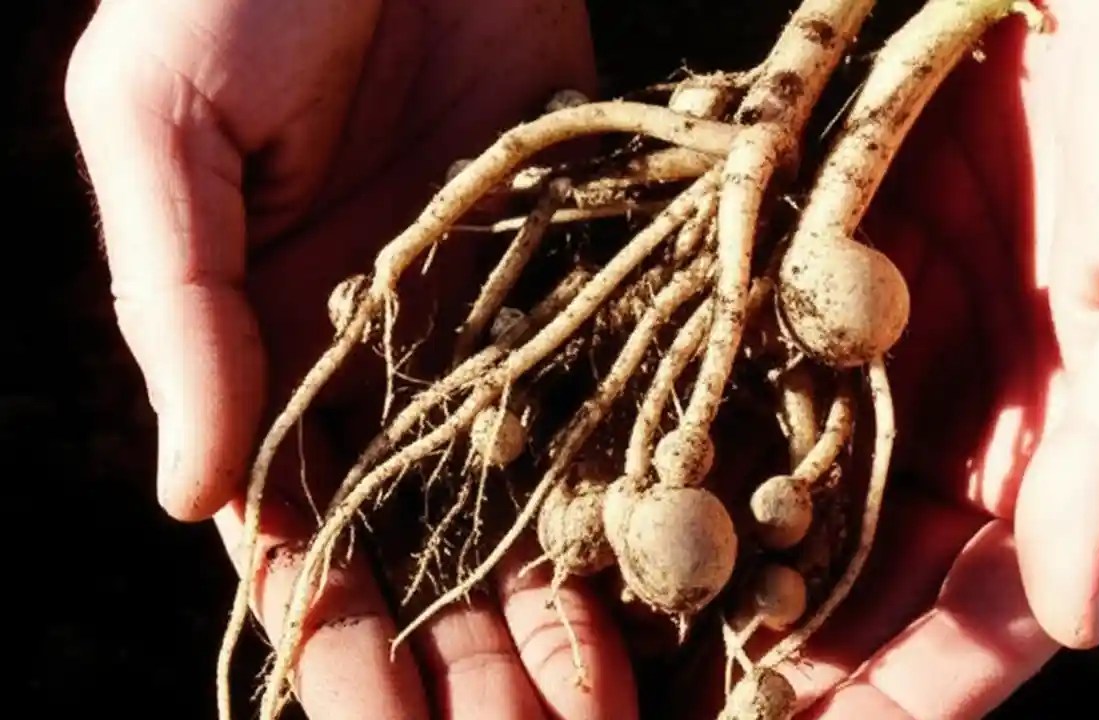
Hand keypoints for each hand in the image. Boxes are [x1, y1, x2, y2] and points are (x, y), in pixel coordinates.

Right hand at [65, 1, 636, 716]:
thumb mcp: (164, 129)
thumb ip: (179, 310)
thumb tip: (190, 500)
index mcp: (274, 356)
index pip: (303, 541)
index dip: (341, 650)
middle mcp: (393, 367)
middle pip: (433, 553)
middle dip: (470, 665)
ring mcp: (497, 328)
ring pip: (534, 502)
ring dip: (564, 612)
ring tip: (607, 713)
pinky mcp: (589, 271)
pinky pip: (616, 395)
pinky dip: (640, 488)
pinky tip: (680, 573)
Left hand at [686, 1, 1098, 716]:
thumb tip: (1075, 622)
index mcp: (1080, 441)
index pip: (985, 609)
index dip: (902, 693)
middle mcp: (982, 405)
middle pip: (872, 562)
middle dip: (792, 642)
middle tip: (690, 705)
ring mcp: (902, 330)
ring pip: (803, 468)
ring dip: (727, 542)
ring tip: (638, 610)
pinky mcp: (842, 249)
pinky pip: (763, 347)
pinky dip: (706, 405)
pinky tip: (634, 455)